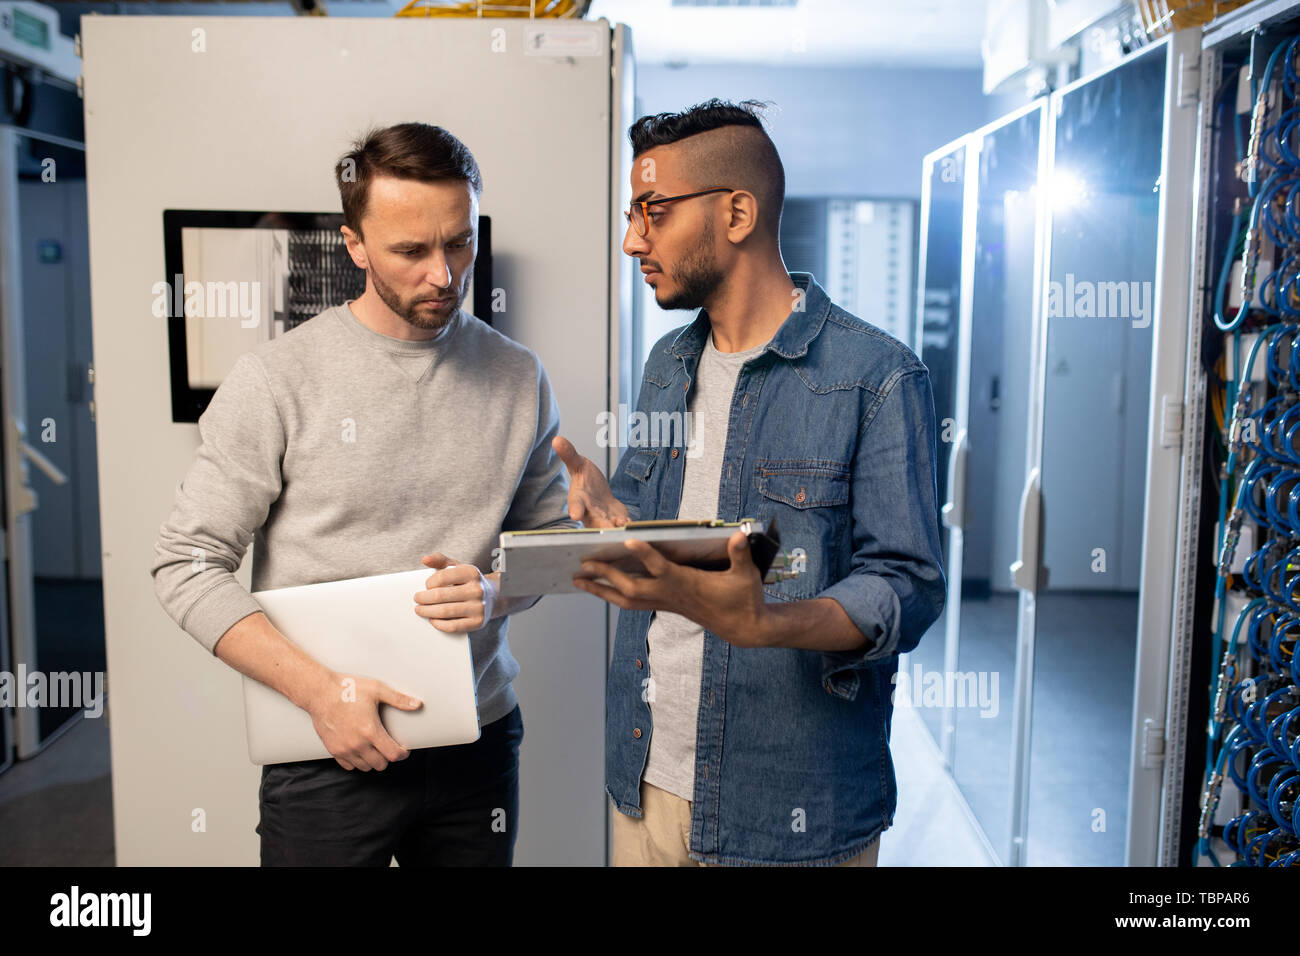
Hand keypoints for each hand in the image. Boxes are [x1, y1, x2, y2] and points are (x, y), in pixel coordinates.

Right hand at [304, 671, 419, 770]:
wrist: (319, 693)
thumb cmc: (348, 689)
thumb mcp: (377, 690)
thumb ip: (398, 699)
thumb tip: (417, 704)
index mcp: (370, 731)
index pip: (392, 754)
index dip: (402, 754)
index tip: (404, 750)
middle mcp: (357, 744)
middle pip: (380, 764)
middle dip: (388, 757)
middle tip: (389, 747)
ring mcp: (344, 749)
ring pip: (365, 767)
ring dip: (373, 760)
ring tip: (375, 749)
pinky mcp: (333, 750)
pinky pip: (348, 766)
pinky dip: (356, 761)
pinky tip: (360, 750)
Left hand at [415, 552, 496, 631]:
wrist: (495, 597)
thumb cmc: (470, 582)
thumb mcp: (459, 567)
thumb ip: (441, 561)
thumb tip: (425, 559)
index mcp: (471, 573)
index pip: (441, 577)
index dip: (429, 583)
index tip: (426, 586)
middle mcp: (476, 590)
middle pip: (440, 596)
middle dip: (423, 599)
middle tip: (417, 599)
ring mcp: (478, 607)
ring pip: (444, 612)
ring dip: (427, 611)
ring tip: (420, 609)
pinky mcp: (477, 622)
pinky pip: (453, 626)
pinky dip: (439, 624)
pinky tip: (433, 619)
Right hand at [553, 434, 628, 527]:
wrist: (600, 495)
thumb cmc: (587, 482)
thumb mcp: (579, 465)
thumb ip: (569, 455)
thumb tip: (557, 439)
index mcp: (579, 499)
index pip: (575, 505)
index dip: (575, 509)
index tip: (575, 515)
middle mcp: (590, 513)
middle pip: (594, 521)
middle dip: (601, 524)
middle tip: (607, 526)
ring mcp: (603, 520)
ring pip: (608, 528)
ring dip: (615, 527)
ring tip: (622, 524)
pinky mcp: (615, 522)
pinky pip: (620, 527)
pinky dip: (625, 525)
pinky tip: (629, 523)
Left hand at [573, 530, 770, 646]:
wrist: (743, 629)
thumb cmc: (744, 599)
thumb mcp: (746, 575)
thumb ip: (741, 554)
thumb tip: (740, 534)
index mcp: (687, 584)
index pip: (662, 568)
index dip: (646, 555)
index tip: (628, 540)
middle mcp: (671, 595)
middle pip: (631, 588)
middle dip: (605, 577)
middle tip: (582, 564)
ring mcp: (666, 603)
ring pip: (626, 600)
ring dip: (601, 591)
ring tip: (578, 581)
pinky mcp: (666, 606)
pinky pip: (633, 603)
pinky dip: (614, 595)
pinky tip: (602, 589)